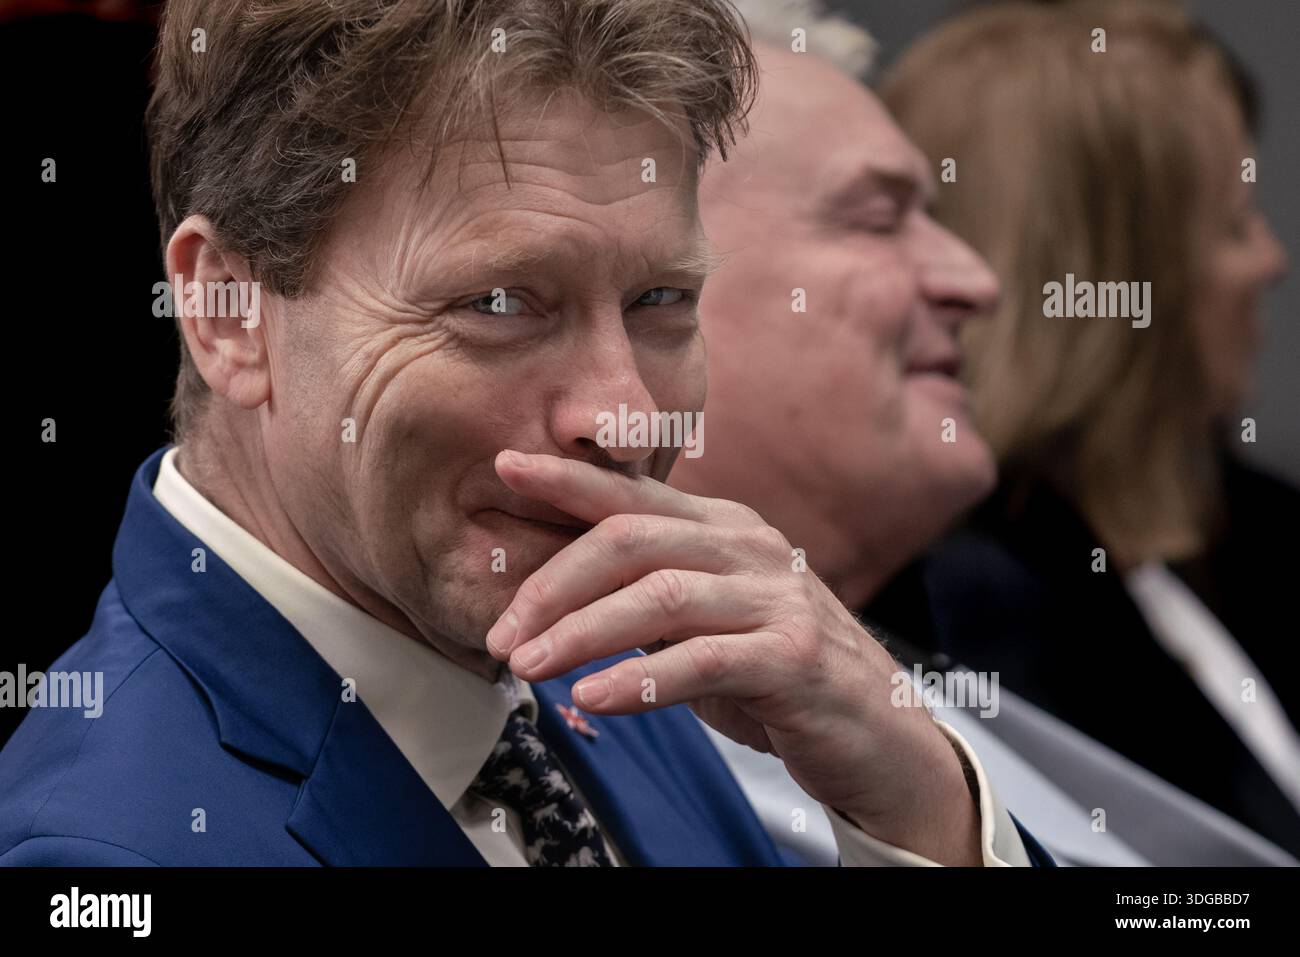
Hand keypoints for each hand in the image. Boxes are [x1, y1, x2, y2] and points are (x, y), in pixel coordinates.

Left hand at [485, 450, 981, 864]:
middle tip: (502, 634)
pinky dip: (639, 679)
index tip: (504, 467)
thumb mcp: (709, 623)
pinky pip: (702, 660)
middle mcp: (750, 548)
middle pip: (632, 540)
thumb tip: (556, 594)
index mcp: (725, 530)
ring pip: (659, 596)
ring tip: (528, 666)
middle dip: (553, 584)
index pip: (634, 495)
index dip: (567, 478)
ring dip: (581, 633)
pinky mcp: (794, 657)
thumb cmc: (780, 677)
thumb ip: (649, 596)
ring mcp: (777, 599)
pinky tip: (593, 697)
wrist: (880, 738)